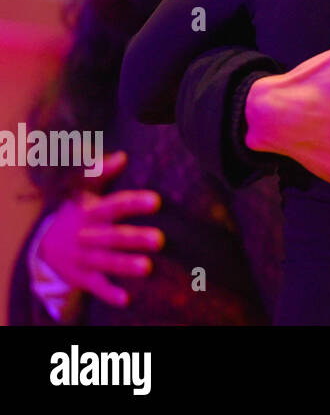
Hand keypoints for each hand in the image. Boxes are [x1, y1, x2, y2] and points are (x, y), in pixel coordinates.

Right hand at [36, 150, 164, 308]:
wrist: (44, 247)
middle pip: (112, 237)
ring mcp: (84, 258)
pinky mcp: (82, 278)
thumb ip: (101, 173)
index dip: (133, 204)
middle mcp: (87, 236)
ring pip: (106, 262)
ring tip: (147, 267)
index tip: (156, 201)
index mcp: (90, 213)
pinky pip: (96, 286)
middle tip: (159, 239)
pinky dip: (109, 293)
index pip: (114, 206)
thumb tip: (122, 156)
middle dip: (134, 239)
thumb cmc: (75, 214)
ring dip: (125, 266)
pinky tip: (125, 299)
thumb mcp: (82, 191)